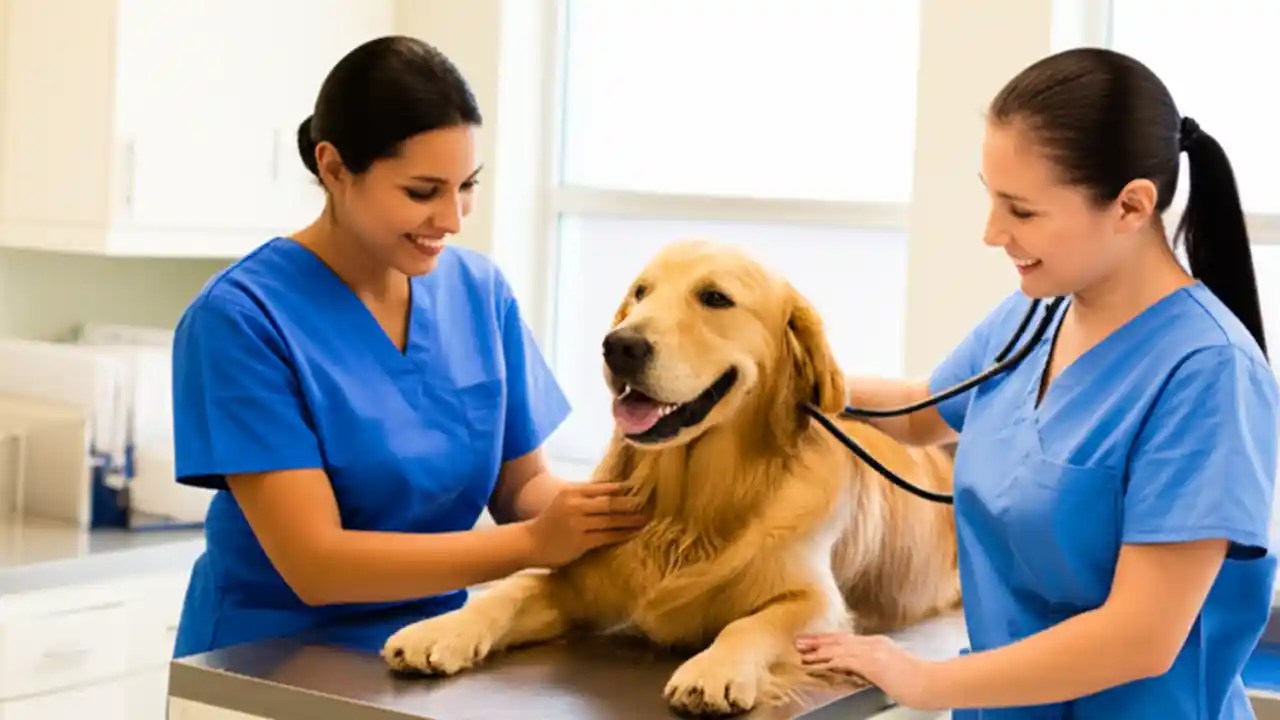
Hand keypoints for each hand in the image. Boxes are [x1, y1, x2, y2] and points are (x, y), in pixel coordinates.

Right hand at [526, 482, 647, 566]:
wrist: (529, 543)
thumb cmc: (549, 523)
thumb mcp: (563, 502)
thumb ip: (583, 497)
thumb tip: (612, 492)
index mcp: (571, 492)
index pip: (602, 487)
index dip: (622, 488)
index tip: (639, 488)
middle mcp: (575, 505)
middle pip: (610, 503)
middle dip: (631, 503)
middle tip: (649, 503)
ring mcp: (578, 524)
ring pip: (611, 520)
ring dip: (631, 520)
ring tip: (646, 519)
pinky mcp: (581, 541)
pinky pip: (607, 537)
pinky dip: (622, 534)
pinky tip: (633, 533)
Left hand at [796, 633, 939, 710]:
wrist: (932, 682)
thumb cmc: (915, 681)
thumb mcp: (889, 670)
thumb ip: (871, 667)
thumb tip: (854, 670)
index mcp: (877, 643)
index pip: (846, 639)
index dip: (826, 640)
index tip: (811, 642)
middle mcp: (873, 643)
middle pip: (839, 639)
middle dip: (817, 641)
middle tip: (798, 642)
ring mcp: (873, 651)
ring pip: (839, 648)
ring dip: (818, 651)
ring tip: (802, 653)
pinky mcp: (874, 662)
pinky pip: (846, 660)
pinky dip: (829, 660)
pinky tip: (818, 663)